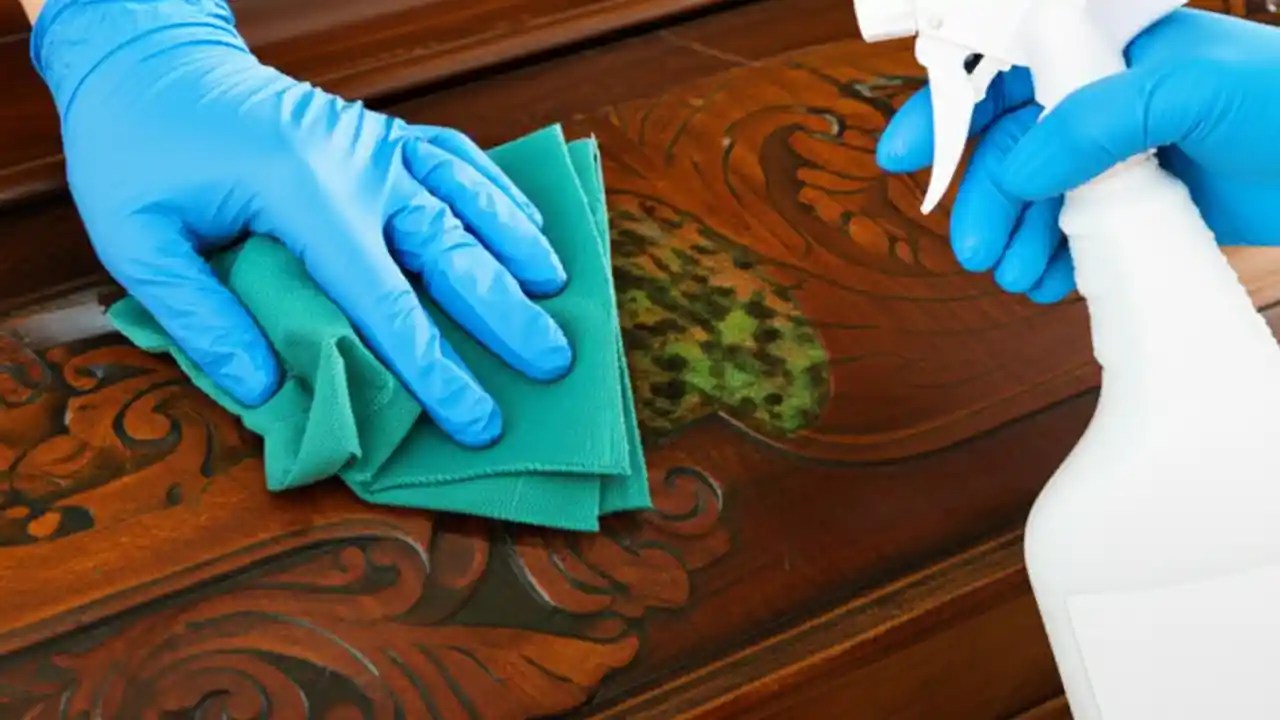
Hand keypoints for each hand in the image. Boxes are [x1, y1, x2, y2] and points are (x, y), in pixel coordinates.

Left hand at [33, 0, 572, 446]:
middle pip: (450, 247)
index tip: (477, 420)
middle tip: (554, 363)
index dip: (435, 370)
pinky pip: (453, 155)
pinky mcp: (378, 130)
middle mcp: (356, 163)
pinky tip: (526, 219)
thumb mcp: (137, 239)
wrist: (149, 59)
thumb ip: (201, 316)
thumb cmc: (137, 150)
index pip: (384, 302)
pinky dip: (496, 188)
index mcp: (301, 195)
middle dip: (504, 313)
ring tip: (560, 291)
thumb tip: (266, 388)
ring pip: (467, 195)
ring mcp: (374, 140)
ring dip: (518, 243)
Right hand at [875, 9, 1279, 302]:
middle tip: (972, 248)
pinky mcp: (1141, 205)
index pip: (1003, 69)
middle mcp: (1102, 100)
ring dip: (1014, 237)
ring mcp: (1120, 155)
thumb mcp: (1194, 89)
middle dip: (983, 197)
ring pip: (1035, 196)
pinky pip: (1074, 232)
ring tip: (1013, 275)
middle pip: (1009, 146)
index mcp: (1104, 51)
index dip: (945, 110)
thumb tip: (1024, 167)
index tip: (901, 156)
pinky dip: (1053, 260)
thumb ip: (1100, 118)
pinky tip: (1048, 282)